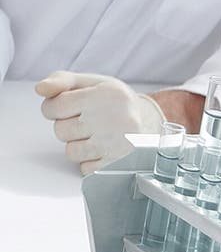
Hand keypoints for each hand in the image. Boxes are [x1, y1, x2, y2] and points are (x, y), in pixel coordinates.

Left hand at [35, 71, 164, 174]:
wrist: (148, 121)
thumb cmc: (113, 101)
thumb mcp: (92, 83)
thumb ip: (62, 81)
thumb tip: (41, 89)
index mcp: (106, 93)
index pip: (55, 106)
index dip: (54, 107)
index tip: (66, 106)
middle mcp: (115, 117)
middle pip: (61, 131)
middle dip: (68, 126)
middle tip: (88, 120)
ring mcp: (118, 143)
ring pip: (71, 152)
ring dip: (79, 145)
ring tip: (97, 134)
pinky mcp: (119, 164)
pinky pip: (85, 169)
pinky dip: (90, 161)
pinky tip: (104, 148)